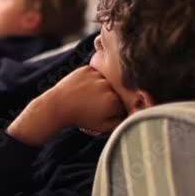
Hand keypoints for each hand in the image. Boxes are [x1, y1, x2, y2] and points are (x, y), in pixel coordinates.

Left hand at [8, 66, 125, 145]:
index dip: (116, 109)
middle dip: (109, 98)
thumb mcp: (103, 127)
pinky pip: (96, 74)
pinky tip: (83, 89)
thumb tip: (136, 114)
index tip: (105, 112)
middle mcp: (108, 87)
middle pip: (117, 91)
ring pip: (107, 81)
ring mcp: (97, 76)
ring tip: (87, 97)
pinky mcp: (88, 69)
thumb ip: (122, 122)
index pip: (125, 103)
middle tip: (94, 105)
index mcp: (114, 102)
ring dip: (101, 88)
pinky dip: (91, 80)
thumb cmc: (81, 118)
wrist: (58, 106)